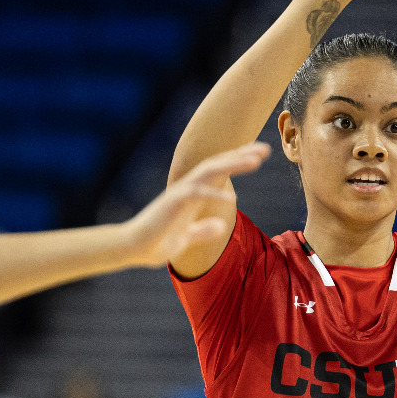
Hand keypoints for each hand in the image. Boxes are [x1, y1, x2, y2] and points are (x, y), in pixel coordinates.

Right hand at [122, 143, 266, 266]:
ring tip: (255, 160)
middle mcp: (187, 188)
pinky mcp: (171, 205)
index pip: (218, 172)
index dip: (237, 160)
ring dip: (232, 164)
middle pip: (217, 165)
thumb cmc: (155, 243)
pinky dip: (212, 195)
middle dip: (241, 155)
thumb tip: (220, 226)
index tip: (258, 153)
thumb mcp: (185, 239)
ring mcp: (179, 194)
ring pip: (208, 172)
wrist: (131, 249)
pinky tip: (231, 199)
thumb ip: (202, 231)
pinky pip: (195, 196)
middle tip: (265, 148)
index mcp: (193, 194)